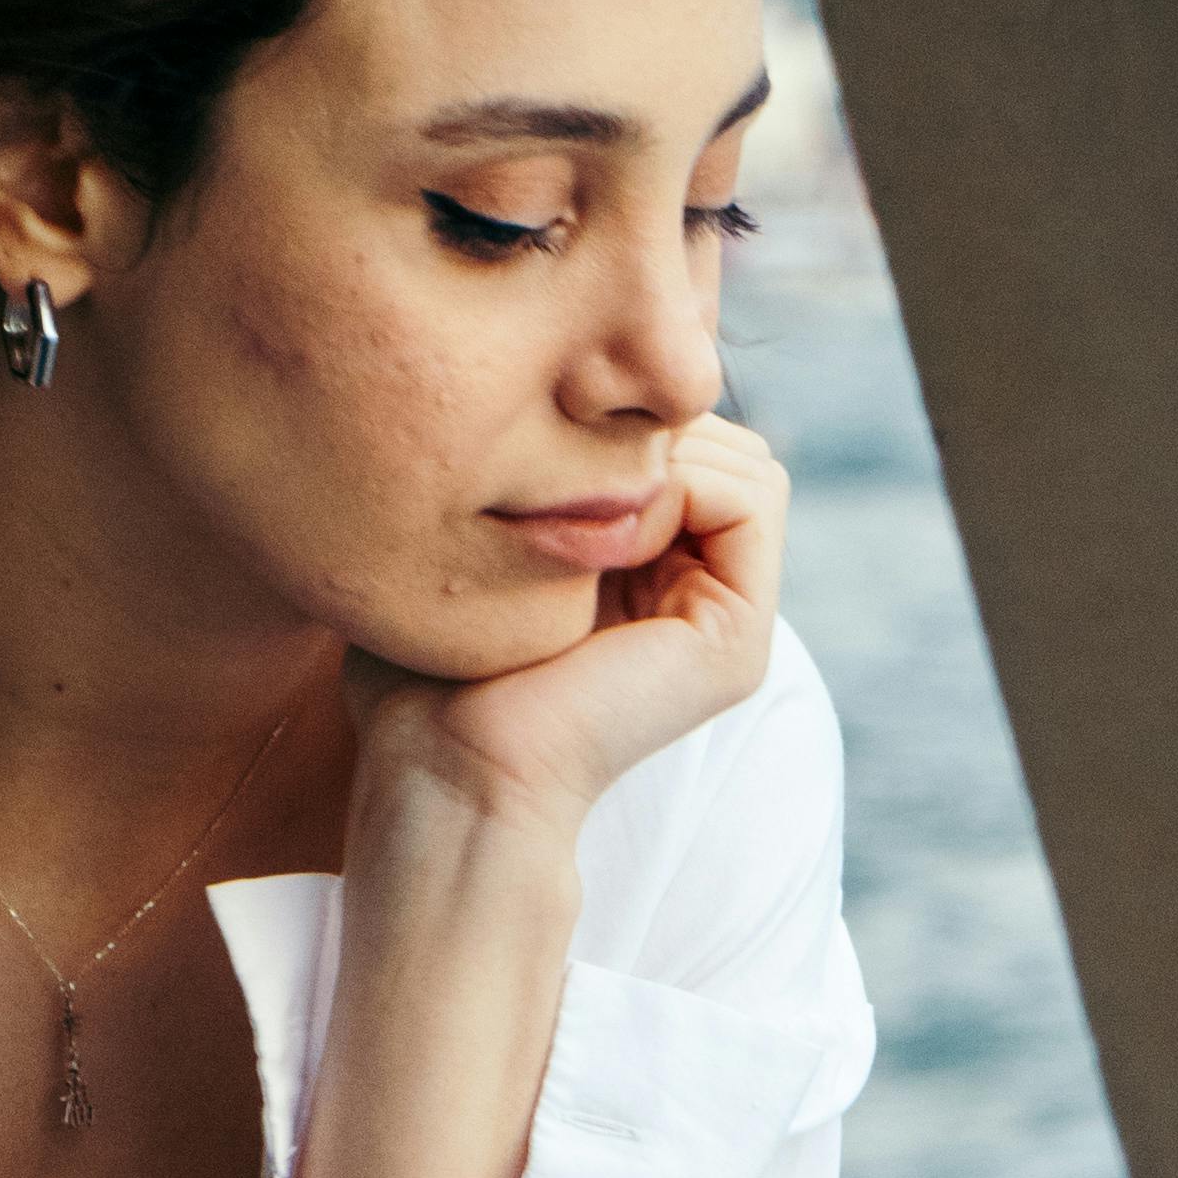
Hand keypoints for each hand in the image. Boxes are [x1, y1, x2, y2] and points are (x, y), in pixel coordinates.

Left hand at [354, 409, 788, 848]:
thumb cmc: (423, 677)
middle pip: (719, 440)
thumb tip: (530, 405)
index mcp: (643, 578)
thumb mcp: (465, 553)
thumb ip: (517, 484)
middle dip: (647, 426)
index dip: (617, 417)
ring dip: (664, 453)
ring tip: (583, 515)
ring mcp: (727, 621)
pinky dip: (684, 483)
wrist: (447, 772)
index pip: (678, 441)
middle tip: (564, 477)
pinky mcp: (738, 639)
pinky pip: (754, 495)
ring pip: (745, 459)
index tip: (537, 458)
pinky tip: (610, 535)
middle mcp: (695, 597)